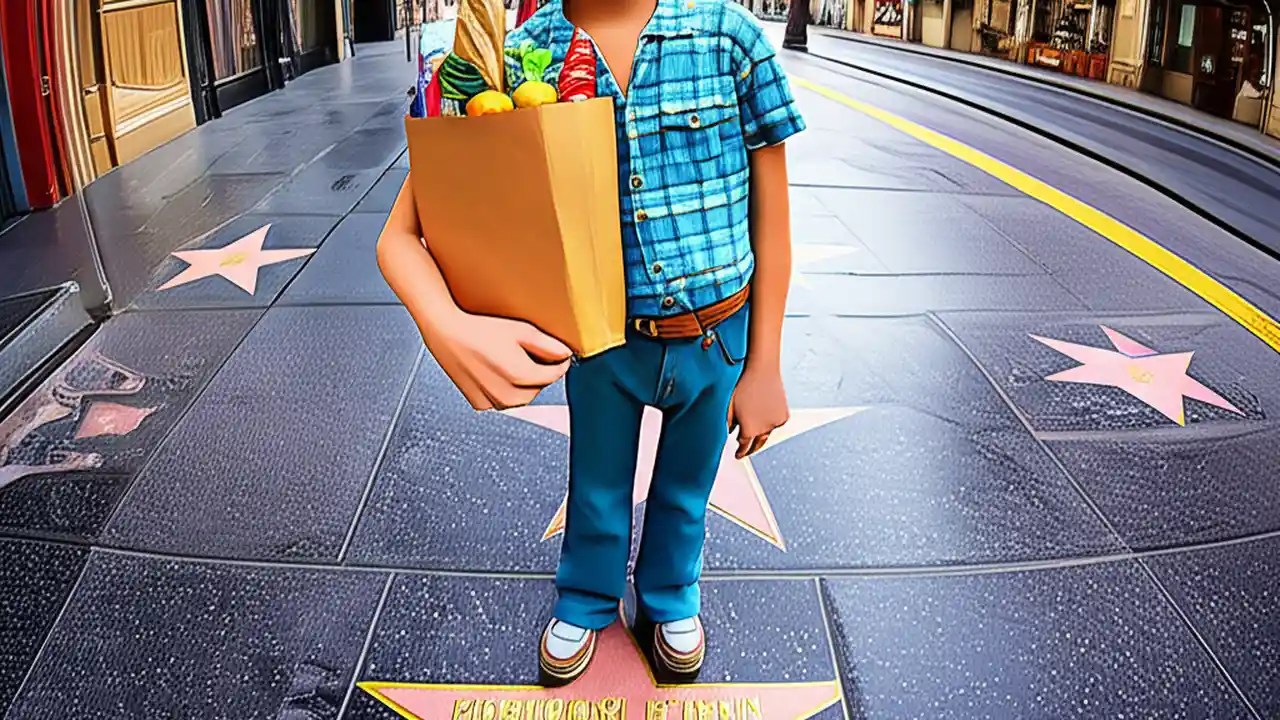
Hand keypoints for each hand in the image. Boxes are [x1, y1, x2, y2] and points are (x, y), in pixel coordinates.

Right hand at [421, 310, 571, 409]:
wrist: (446, 333)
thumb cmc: (479, 329)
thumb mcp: (521, 330)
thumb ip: (548, 345)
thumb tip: (566, 354)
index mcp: (521, 376)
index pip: (555, 375)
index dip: (559, 362)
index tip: (559, 354)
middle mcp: (508, 395)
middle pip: (539, 387)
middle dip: (539, 372)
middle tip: (528, 353)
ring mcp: (493, 402)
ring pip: (522, 397)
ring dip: (523, 383)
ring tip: (509, 359)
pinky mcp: (480, 404)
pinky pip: (502, 400)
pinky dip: (504, 389)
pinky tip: (494, 370)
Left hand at [727, 365, 788, 458]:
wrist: (762, 371)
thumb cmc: (743, 385)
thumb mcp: (729, 406)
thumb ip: (726, 424)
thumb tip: (727, 434)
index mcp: (749, 430)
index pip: (744, 447)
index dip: (740, 452)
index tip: (738, 456)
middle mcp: (764, 430)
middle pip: (757, 445)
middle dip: (750, 450)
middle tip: (746, 452)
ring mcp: (775, 423)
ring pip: (767, 434)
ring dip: (760, 435)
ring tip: (755, 437)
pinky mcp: (783, 416)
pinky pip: (775, 424)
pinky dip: (770, 424)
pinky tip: (765, 420)